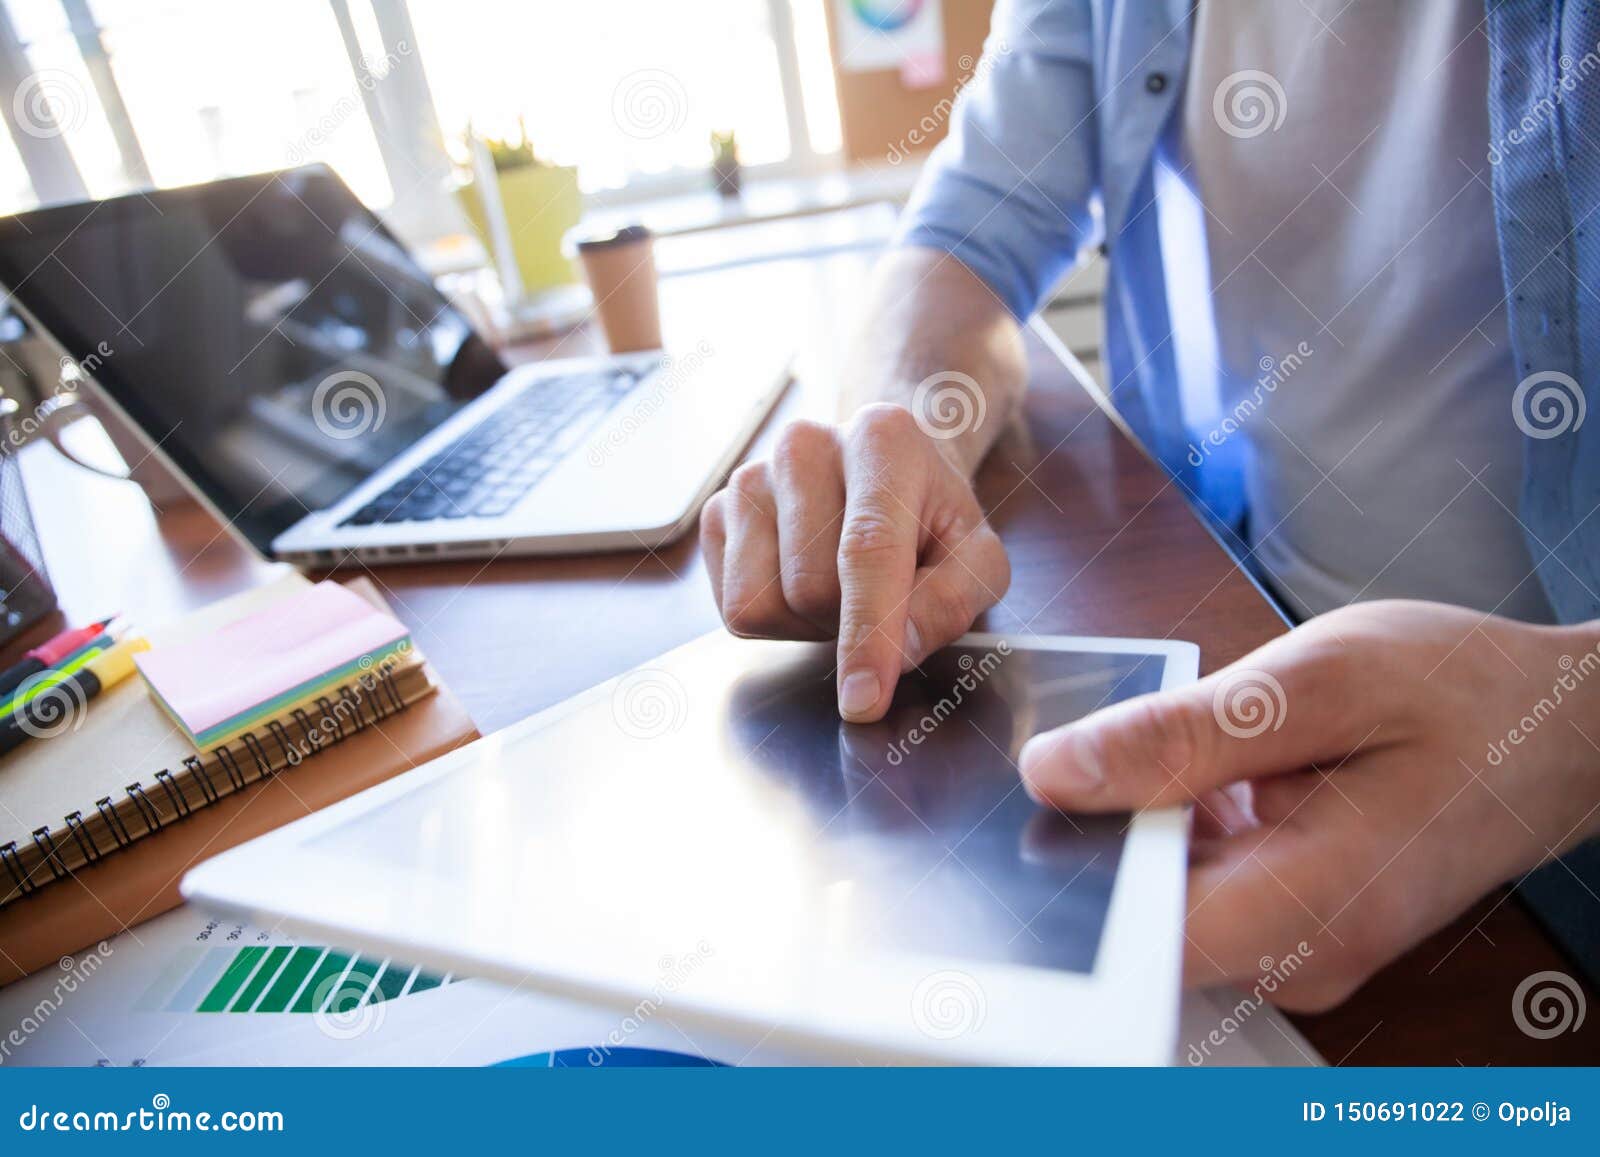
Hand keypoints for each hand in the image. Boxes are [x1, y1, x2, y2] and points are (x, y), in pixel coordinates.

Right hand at [700, 404, 1009, 721]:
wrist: (883, 474)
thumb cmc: (931, 518)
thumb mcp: (977, 558)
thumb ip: (952, 602)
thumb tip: (896, 652)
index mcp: (882, 440)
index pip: (867, 549)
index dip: (868, 632)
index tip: (865, 699)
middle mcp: (805, 445)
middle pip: (811, 587)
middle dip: (847, 622)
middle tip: (878, 597)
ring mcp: (751, 476)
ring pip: (762, 601)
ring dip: (809, 623)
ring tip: (840, 587)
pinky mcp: (717, 511)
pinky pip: (734, 607)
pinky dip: (776, 618)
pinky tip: (801, 582)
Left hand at [1017, 600, 1599, 1010]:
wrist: (1555, 728)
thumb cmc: (1460, 694)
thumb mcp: (1316, 682)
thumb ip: (1181, 735)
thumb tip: (1052, 772)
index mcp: (1308, 909)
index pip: (1132, 946)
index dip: (1061, 881)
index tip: (1023, 811)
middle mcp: (1295, 956)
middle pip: (1135, 922)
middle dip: (1092, 836)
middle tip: (1076, 748)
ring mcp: (1292, 946)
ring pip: (1160, 896)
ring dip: (1136, 822)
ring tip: (1162, 744)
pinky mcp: (1285, 920)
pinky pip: (1195, 881)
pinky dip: (1175, 823)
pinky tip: (1195, 764)